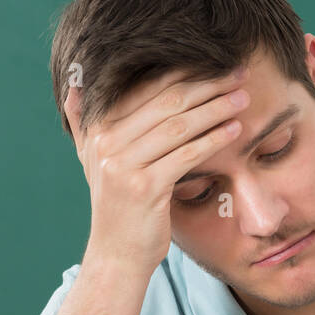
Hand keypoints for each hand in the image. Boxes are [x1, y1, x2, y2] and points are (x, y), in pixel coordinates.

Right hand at [63, 66, 251, 273]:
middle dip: (206, 84)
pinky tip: (235, 130)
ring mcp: (123, 164)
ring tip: (242, 97)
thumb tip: (72, 86)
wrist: (117, 254)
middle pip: (166, 101)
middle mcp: (106, 141)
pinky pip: (187, 154)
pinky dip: (214, 139)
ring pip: (179, 125)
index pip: (145, 87)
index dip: (183, 71)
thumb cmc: (116, 206)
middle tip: (237, 73)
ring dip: (215, 108)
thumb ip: (83, 122)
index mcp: (97, 128)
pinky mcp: (144, 186)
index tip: (215, 60)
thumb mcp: (91, 161)